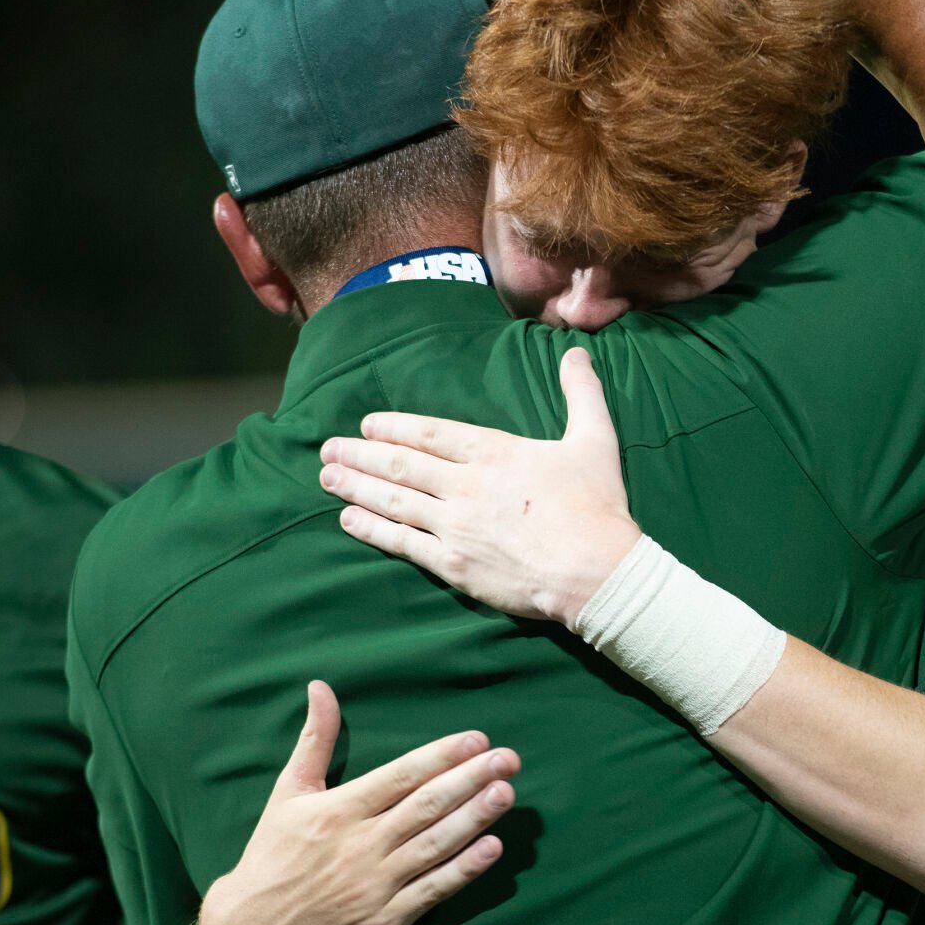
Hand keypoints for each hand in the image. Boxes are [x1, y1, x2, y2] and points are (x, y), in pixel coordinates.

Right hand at [195, 682, 519, 924]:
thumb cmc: (274, 854)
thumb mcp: (289, 792)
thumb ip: (314, 739)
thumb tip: (320, 686)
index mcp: (338, 810)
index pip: (399, 776)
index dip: (440, 757)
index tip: (477, 739)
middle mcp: (359, 845)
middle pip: (425, 806)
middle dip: (471, 780)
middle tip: (509, 760)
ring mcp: (374, 885)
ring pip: (434, 845)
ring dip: (475, 819)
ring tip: (507, 794)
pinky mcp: (384, 921)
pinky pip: (431, 891)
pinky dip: (463, 870)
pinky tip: (492, 849)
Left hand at [319, 347, 640, 627]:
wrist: (596, 571)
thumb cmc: (596, 506)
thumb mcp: (595, 439)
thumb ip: (582, 393)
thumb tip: (577, 352)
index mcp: (494, 452)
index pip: (431, 433)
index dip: (394, 426)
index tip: (368, 423)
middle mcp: (465, 485)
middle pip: (401, 464)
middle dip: (361, 453)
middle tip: (329, 447)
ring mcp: (454, 525)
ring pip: (393, 500)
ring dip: (356, 486)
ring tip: (327, 475)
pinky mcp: (453, 563)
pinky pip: (402, 543)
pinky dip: (371, 529)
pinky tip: (348, 520)